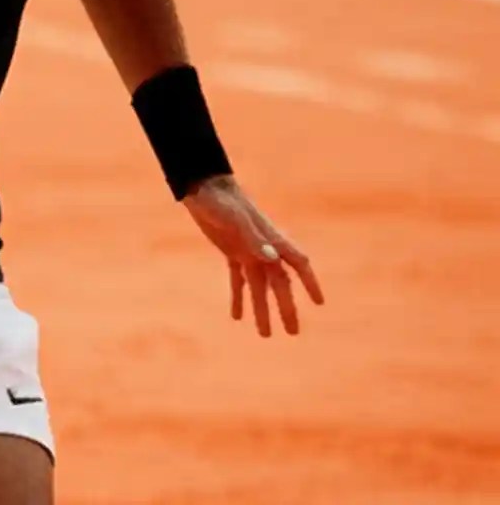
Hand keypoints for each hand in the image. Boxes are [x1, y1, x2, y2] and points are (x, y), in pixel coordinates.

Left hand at [183, 175, 324, 336]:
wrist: (204, 189)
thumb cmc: (223, 201)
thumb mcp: (236, 219)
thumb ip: (254, 239)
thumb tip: (272, 258)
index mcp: (272, 240)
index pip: (298, 265)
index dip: (310, 283)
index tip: (319, 303)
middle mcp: (264, 249)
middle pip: (279, 284)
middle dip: (286, 308)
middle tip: (293, 332)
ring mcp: (248, 251)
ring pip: (259, 287)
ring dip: (262, 309)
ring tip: (265, 335)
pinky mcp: (232, 252)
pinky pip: (238, 279)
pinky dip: (239, 297)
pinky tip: (237, 316)